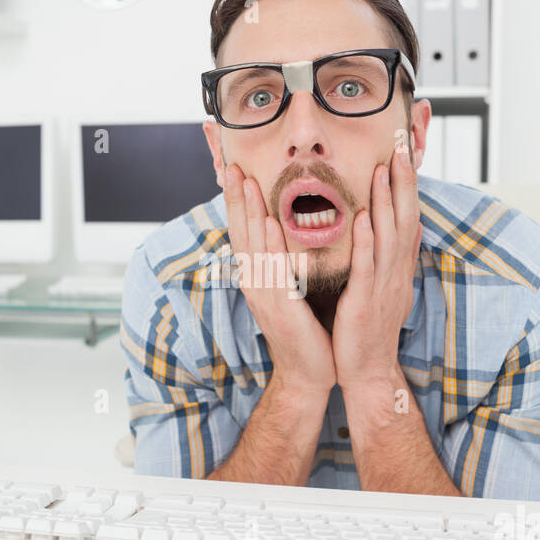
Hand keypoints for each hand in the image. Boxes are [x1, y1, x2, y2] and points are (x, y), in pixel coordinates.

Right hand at [223, 164, 335, 402]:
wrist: (308, 375)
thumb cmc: (306, 331)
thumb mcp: (291, 292)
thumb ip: (286, 264)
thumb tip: (287, 234)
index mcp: (257, 278)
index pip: (244, 232)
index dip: (238, 202)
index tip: (235, 170)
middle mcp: (255, 283)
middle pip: (241, 233)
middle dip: (237, 198)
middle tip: (231, 165)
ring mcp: (265, 296)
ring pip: (254, 246)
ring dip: (250, 212)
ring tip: (248, 181)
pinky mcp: (281, 309)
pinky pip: (276, 270)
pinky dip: (273, 244)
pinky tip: (272, 222)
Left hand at [332, 149, 420, 393]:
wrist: (368, 370)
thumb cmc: (371, 328)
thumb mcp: (388, 286)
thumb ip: (396, 255)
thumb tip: (411, 225)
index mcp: (398, 265)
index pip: (407, 215)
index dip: (408, 183)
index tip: (406, 151)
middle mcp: (396, 270)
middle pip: (404, 217)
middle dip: (404, 180)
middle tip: (403, 145)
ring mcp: (383, 285)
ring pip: (389, 236)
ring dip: (387, 202)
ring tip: (385, 168)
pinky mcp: (365, 301)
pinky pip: (367, 266)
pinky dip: (367, 241)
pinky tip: (363, 217)